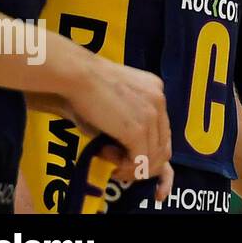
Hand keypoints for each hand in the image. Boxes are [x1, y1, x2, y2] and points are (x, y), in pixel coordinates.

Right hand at [63, 56, 173, 200]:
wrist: (78, 75)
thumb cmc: (85, 85)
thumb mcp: (115, 100)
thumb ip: (127, 120)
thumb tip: (127, 151)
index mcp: (155, 89)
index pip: (162, 127)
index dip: (145, 145)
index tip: (123, 152)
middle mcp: (160, 100)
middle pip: (163, 143)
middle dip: (143, 160)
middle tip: (120, 165)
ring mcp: (152, 115)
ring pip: (154, 155)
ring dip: (133, 165)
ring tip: (112, 163)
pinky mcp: (138, 130)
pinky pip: (140, 160)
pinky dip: (126, 167)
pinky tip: (108, 159)